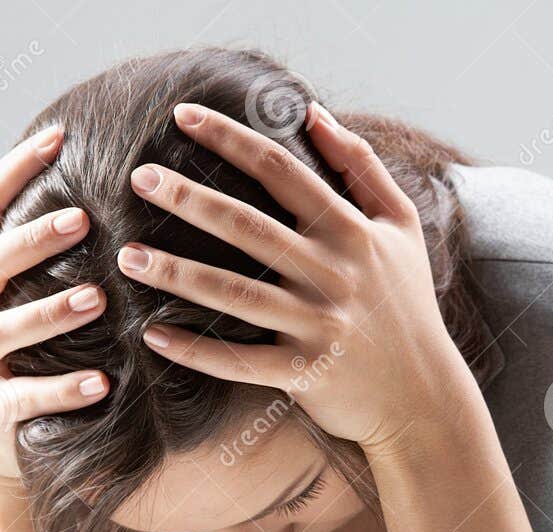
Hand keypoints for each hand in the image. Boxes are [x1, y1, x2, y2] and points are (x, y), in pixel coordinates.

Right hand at [0, 125, 110, 480]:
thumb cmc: (19, 354)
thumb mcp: (15, 298)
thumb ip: (36, 253)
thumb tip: (102, 186)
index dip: (13, 169)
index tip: (57, 136)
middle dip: (33, 239)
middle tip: (85, 219)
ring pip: (2, 330)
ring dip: (50, 312)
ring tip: (99, 299)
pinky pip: (22, 397)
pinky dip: (62, 390)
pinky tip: (101, 383)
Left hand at [116, 101, 478, 453]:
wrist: (425, 396)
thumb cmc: (407, 305)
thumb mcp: (401, 227)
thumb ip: (362, 166)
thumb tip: (315, 113)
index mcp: (351, 231)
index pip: (281, 170)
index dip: (230, 138)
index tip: (182, 117)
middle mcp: (332, 274)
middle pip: (247, 226)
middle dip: (189, 199)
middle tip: (138, 179)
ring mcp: (316, 325)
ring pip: (234, 294)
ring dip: (177, 273)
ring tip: (127, 256)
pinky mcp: (304, 372)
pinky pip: (239, 361)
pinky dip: (195, 351)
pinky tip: (153, 335)